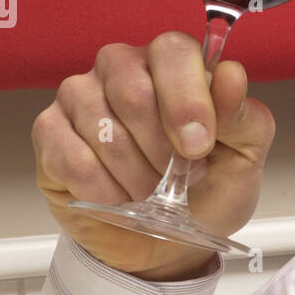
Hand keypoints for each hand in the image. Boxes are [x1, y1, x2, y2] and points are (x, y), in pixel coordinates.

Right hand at [32, 32, 275, 279]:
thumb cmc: (207, 189)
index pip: (172, 51)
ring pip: (104, 132)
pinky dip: (106, 192)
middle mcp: (120, 67)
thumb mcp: (245, 157)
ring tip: (152, 193)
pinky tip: (120, 200)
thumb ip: (243, 116)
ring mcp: (79, 95)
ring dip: (138, 177)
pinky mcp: (49, 132)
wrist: (168, 243)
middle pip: (133, 91)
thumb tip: (231, 75)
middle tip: (180, 178)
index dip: (187, 101)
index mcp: (171, 61)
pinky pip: (74, 160)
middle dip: (162, 150)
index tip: (200, 147)